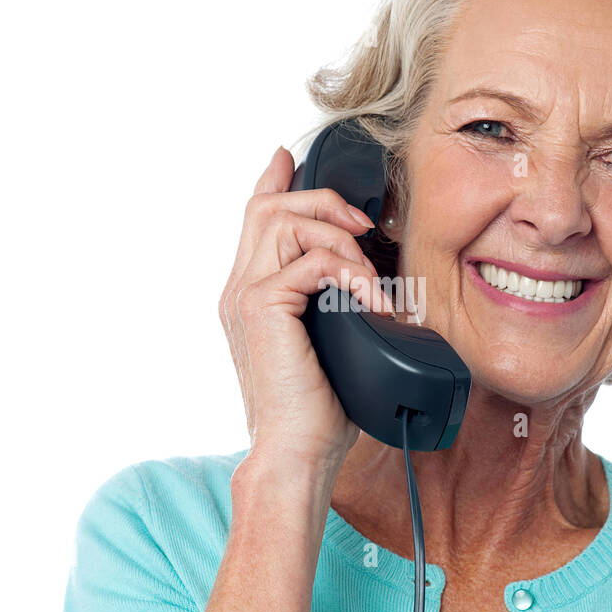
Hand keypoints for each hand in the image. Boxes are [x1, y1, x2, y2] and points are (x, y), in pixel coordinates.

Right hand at [219, 145, 393, 474]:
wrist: (296, 453)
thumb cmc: (318, 411)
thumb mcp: (328, 343)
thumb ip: (330, 304)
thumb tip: (365, 280)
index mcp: (251, 294)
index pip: (253, 218)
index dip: (272, 180)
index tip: (290, 158)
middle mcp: (239, 289)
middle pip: (267, 205)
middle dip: (322, 202)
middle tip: (363, 227)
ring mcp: (245, 297)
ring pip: (282, 220)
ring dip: (337, 236)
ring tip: (368, 275)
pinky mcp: (263, 308)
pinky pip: (312, 261)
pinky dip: (350, 274)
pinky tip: (372, 300)